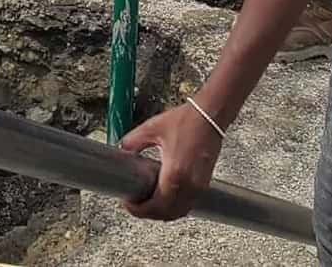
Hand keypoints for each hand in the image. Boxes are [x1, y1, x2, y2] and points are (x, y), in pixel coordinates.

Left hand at [118, 100, 223, 221]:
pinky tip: (165, 198)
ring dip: (163, 213)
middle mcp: (189, 186)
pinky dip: (175, 207)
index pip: (155, 206)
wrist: (210, 116)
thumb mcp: (151, 128)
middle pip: (167, 214)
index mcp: (174, 175)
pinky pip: (188, 205)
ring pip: (179, 213)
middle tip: (135, 204)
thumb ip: (132, 142)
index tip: (128, 204)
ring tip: (147, 202)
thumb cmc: (186, 121)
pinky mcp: (204, 184)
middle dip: (148, 213)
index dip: (139, 210)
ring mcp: (199, 187)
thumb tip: (121, 151)